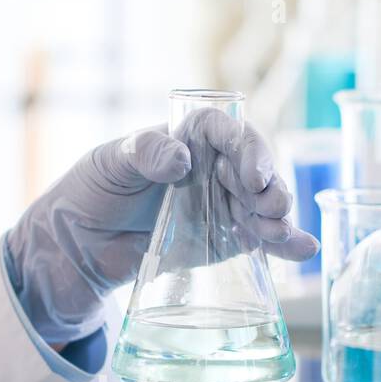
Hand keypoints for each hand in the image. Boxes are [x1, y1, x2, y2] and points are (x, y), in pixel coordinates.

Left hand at [5, 111, 317, 344]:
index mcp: (187, 139)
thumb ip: (143, 153)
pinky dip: (284, 245)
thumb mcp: (109, 162)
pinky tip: (303, 249)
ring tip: (278, 231)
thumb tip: (180, 159)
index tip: (250, 172)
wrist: (77, 247)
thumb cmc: (90, 190)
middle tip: (269, 205)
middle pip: (254, 169)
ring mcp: (220, 206)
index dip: (246, 148)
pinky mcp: (224, 242)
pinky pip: (259, 240)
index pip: (226, 132)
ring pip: (262, 205)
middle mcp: (211, 169)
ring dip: (279, 216)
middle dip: (269, 185)